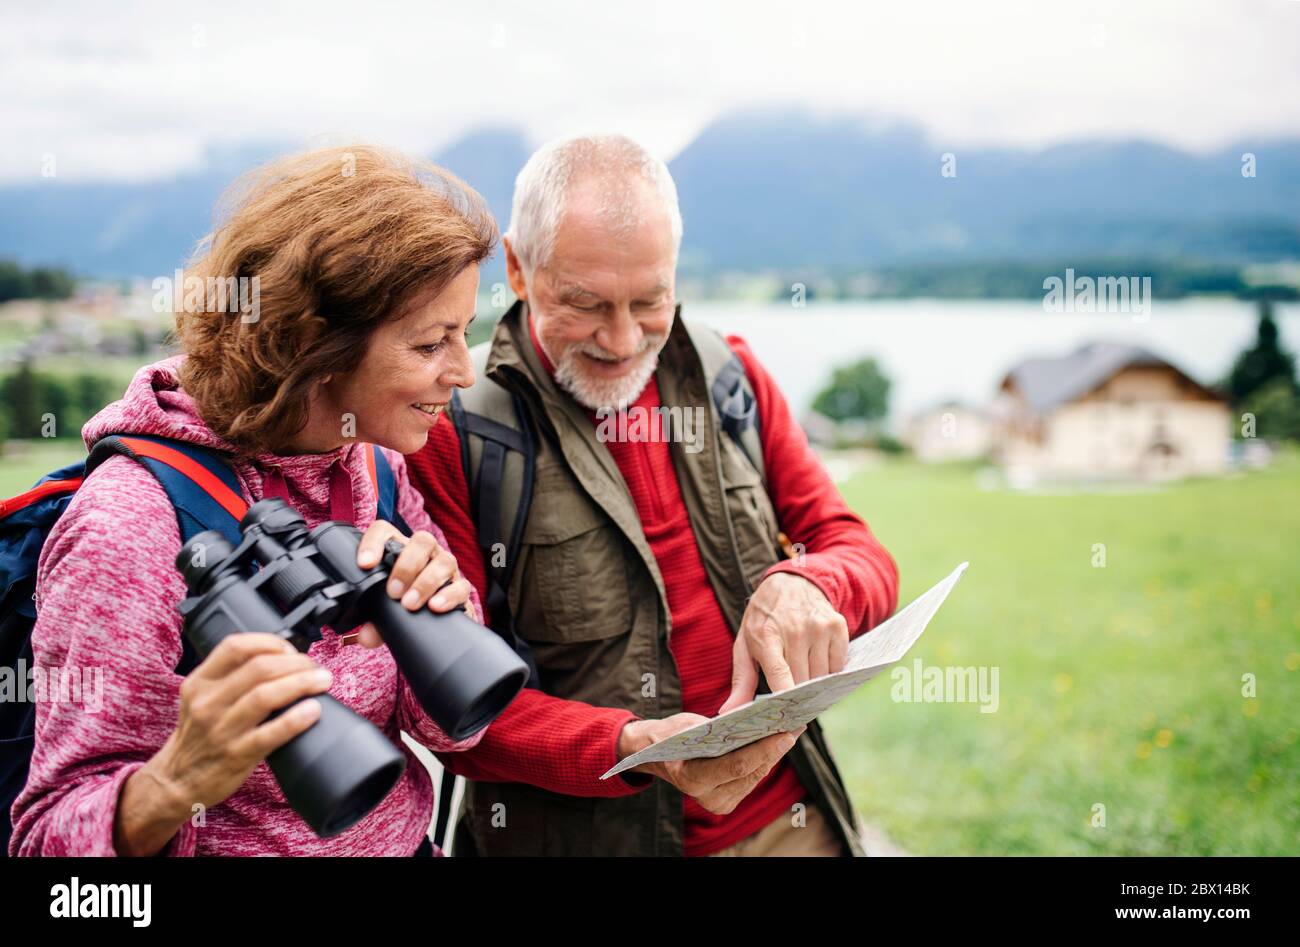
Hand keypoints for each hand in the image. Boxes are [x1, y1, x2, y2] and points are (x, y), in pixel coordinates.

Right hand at [116, 632, 331, 854]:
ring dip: (302, 683)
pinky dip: (296, 719)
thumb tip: (280, 657)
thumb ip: (229, 677)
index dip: (270, 642)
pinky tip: (313, 710)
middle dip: (296, 662)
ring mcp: (221, 730)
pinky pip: (271, 733)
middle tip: (315, 667)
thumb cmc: (200, 735)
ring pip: (266, 695)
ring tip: (322, 681)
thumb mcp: (201, 698)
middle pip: (259, 668)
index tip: (290, 649)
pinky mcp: (236, 755)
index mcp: (199, 683)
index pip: (235, 646)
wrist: (177, 781)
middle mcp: (207, 703)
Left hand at [351, 519, 477, 647]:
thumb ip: (374, 622)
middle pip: (423, 540)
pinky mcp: (461, 589)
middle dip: (407, 565)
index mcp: (399, 551)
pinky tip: (435, 606)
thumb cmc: (404, 606)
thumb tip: (366, 637)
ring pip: (444, 560)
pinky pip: (461, 586)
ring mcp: (446, 569)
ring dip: (426, 582)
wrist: (435, 623)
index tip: (364, 564)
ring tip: (410, 603)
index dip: (373, 543)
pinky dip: (448, 596)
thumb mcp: (385, 613)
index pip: (385, 532)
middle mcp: (426, 555)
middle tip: (393, 592)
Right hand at [616, 714, 805, 814]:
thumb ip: (718, 727)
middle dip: (775, 748)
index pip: (737, 765)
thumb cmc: (672, 734)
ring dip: (774, 753)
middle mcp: (708, 797)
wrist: (658, 755)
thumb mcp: (689, 724)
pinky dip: (765, 759)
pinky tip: (778, 741)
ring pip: (756, 775)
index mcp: (692, 777)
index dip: (764, 749)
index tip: (786, 733)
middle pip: (751, 772)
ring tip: (793, 730)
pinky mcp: (728, 802)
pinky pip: (752, 778)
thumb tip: (756, 718)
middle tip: (796, 726)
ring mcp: (719, 803)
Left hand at [718, 572, 848, 713]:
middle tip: (791, 698)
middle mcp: (795, 630)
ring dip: (813, 682)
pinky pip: (837, 664)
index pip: (780, 677)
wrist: (790, 583)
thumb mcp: (745, 645)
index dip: (785, 702)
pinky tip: (816, 658)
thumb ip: (741, 681)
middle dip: (797, 695)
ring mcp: (818, 627)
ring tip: (801, 671)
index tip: (786, 722)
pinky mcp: (837, 625)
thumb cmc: (763, 620)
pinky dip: (829, 669)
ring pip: (822, 676)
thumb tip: (728, 712)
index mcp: (767, 637)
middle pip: (803, 681)